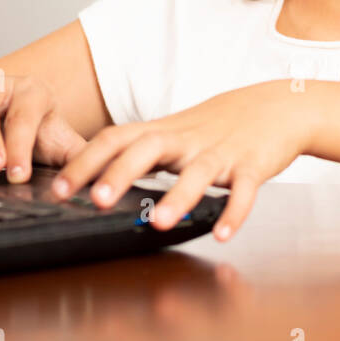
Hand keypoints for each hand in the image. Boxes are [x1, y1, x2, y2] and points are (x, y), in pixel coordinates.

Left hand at [49, 80, 309, 240]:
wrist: (282, 106)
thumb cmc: (223, 123)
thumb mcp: (179, 131)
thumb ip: (143, 150)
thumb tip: (97, 176)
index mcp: (165, 132)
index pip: (116, 139)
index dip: (85, 162)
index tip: (58, 189)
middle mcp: (189, 140)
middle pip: (148, 148)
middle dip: (119, 173)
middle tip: (94, 199)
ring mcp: (222, 153)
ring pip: (197, 172)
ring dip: (177, 197)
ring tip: (158, 223)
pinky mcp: (253, 166)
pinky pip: (244, 190)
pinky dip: (234, 212)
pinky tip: (223, 234)